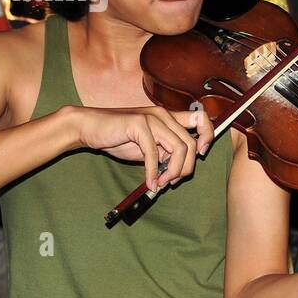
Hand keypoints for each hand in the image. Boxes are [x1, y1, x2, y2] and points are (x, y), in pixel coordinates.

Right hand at [70, 105, 210, 191]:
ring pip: (178, 148)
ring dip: (172, 172)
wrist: (90, 127)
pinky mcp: (139, 124)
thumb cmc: (118, 137)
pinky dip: (153, 172)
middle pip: (191, 144)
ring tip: (161, 183)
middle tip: (172, 182)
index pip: (201, 120)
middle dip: (185, 168)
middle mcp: (164, 114)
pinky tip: (150, 182)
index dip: (207, 137)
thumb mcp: (148, 147)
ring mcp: (152, 117)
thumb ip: (165, 153)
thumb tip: (179, 170)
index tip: (200, 155)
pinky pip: (154, 153)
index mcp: (169, 117)